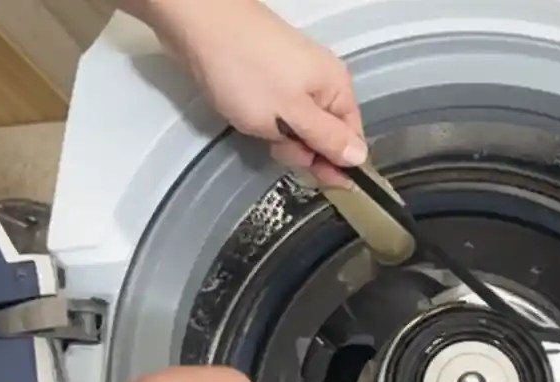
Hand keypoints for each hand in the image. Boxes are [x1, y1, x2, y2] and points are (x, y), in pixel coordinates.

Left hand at [136, 0, 366, 187]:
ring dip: (279, 135)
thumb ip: (327, 139)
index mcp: (336, 88)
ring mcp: (294, 77)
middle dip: (302, 148)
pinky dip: (264, 120)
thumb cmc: (247, 72)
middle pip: (324, 134)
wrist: (199, 25)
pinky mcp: (270, 76)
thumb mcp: (291, 114)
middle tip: (275, 143)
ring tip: (256, 124)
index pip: (351, 139)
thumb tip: (360, 158)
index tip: (314, 178)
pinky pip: (278, 111)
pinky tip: (248, 116)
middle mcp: (322, 82)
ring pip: (297, 125)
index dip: (335, 163)